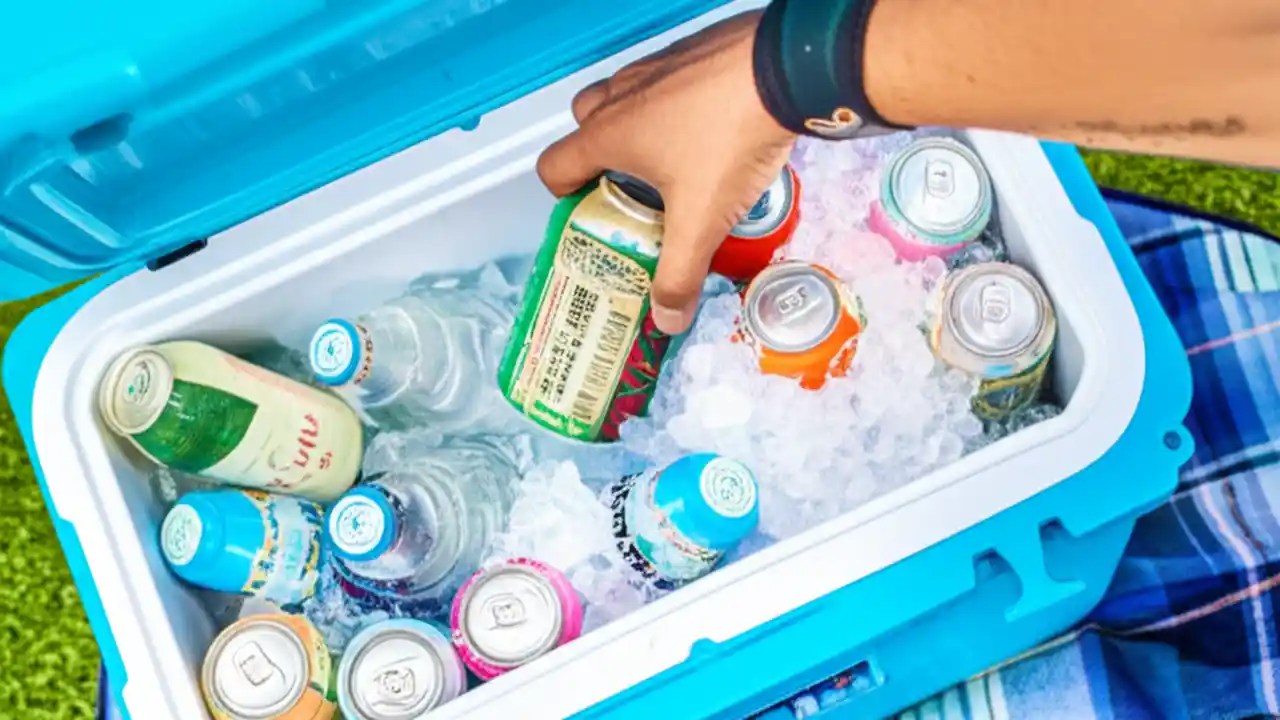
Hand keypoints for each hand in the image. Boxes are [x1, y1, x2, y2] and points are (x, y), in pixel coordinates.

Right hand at [536, 11, 797, 334]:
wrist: (784, 70)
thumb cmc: (729, 138)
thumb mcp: (702, 219)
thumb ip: (678, 274)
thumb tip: (666, 318)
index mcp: (608, 134)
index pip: (553, 166)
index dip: (564, 198)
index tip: (594, 219)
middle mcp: (621, 95)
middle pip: (584, 128)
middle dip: (599, 161)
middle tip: (633, 194)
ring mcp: (654, 69)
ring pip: (623, 102)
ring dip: (635, 132)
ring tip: (673, 167)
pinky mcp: (690, 55)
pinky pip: (663, 85)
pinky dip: (672, 109)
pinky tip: (709, 133)